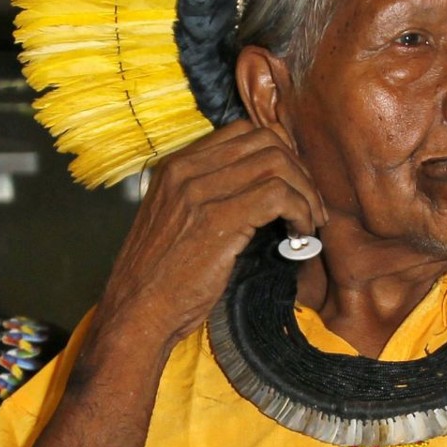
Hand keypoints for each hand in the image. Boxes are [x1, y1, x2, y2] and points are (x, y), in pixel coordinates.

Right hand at [94, 119, 327, 348]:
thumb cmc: (161, 277)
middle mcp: (186, 170)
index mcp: (176, 166)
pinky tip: (300, 234)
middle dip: (300, 170)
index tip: (294, 183)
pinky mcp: (216, 219)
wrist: (135, 315)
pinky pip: (278, 195)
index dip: (280, 152)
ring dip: (306, 192)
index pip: (244, 131)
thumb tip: (263, 188)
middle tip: (311, 204)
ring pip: (277, 163)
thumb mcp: (177, 220)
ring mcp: (199, 191)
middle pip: (266, 141)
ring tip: (310, 221)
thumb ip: (209, 194)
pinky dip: (300, 211)